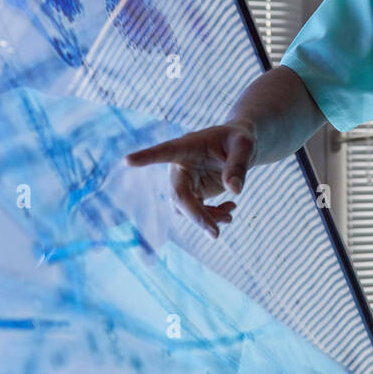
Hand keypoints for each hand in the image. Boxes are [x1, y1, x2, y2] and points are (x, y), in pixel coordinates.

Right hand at [124, 119, 255, 237]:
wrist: (239, 146)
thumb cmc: (239, 140)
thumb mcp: (244, 145)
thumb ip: (238, 164)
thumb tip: (234, 190)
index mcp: (186, 146)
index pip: (164, 151)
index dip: (146, 157)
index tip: (128, 160)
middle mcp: (179, 165)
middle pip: (178, 195)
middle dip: (195, 215)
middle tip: (215, 234)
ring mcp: (184, 181)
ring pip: (185, 209)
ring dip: (206, 218)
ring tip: (230, 216)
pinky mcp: (192, 193)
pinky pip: (195, 212)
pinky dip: (212, 217)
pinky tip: (230, 210)